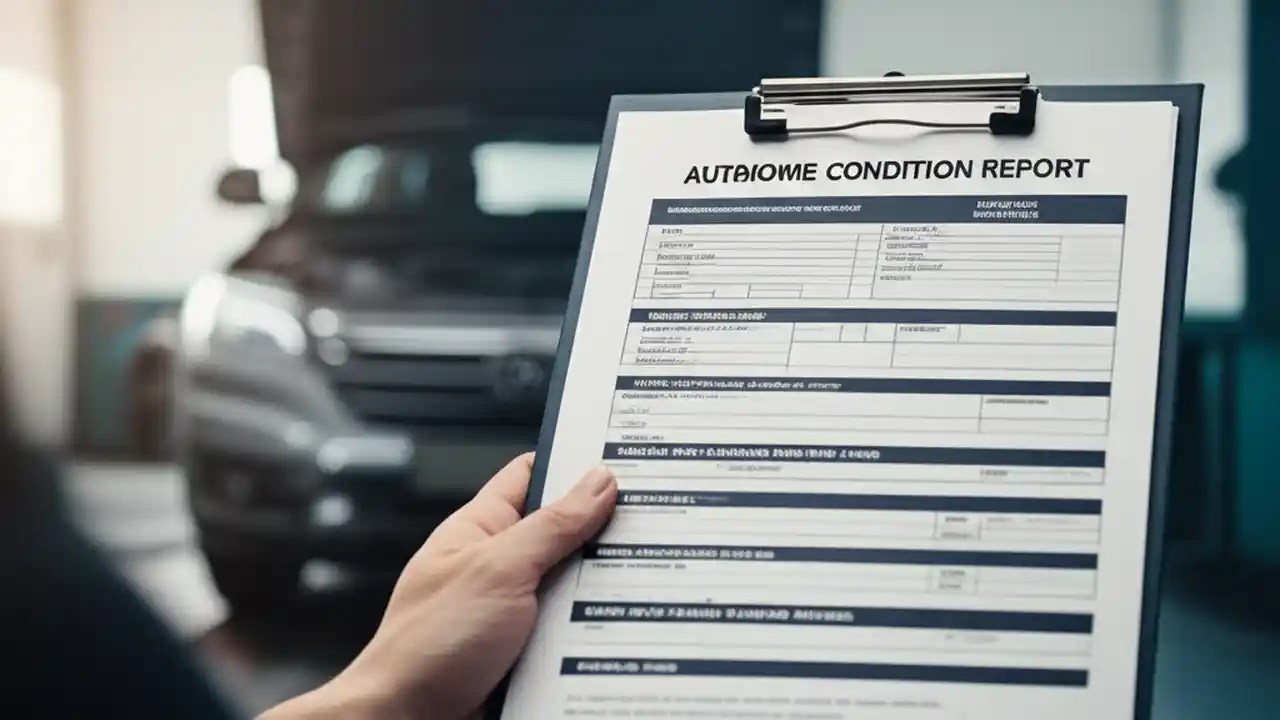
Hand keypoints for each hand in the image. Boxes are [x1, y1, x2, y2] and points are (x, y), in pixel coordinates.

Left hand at [260, 454, 616, 719]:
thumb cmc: (427, 647)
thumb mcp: (498, 571)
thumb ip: (551, 526)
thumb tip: (598, 482)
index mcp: (480, 530)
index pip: (532, 475)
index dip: (574, 461)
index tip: (625, 455)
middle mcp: (499, 567)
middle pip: (566, 533)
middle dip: (605, 532)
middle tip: (655, 523)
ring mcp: (515, 613)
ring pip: (578, 588)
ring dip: (605, 589)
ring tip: (650, 577)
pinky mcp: (529, 655)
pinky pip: (576, 635)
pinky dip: (599, 633)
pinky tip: (630, 629)